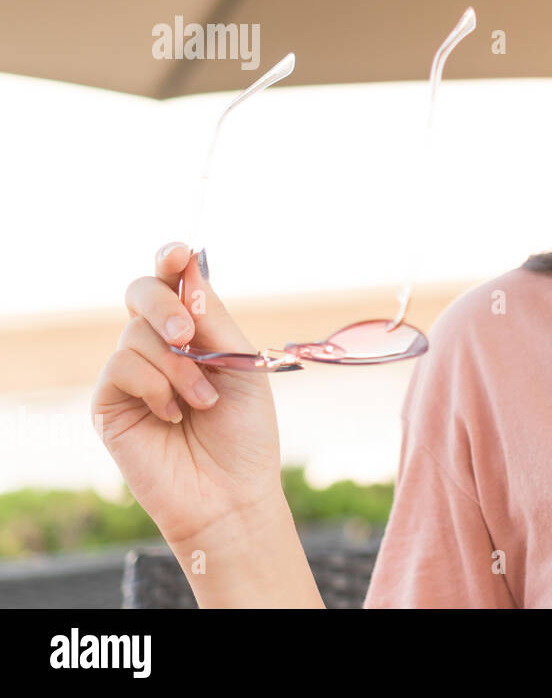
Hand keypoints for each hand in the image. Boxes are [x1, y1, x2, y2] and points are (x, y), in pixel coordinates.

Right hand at [91, 242, 285, 546]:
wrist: (231, 492)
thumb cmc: (245, 433)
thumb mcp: (242, 366)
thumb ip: (214, 320)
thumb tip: (190, 269)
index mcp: (197, 331)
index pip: (175, 282)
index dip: (172, 260)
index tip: (180, 254)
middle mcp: (160, 346)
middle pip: (141, 292)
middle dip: (164, 304)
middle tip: (186, 334)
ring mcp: (132, 373)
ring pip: (136, 334)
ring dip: (178, 367)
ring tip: (203, 402)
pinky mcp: (109, 402)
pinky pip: (122, 368)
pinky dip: (156, 387)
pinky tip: (174, 415)